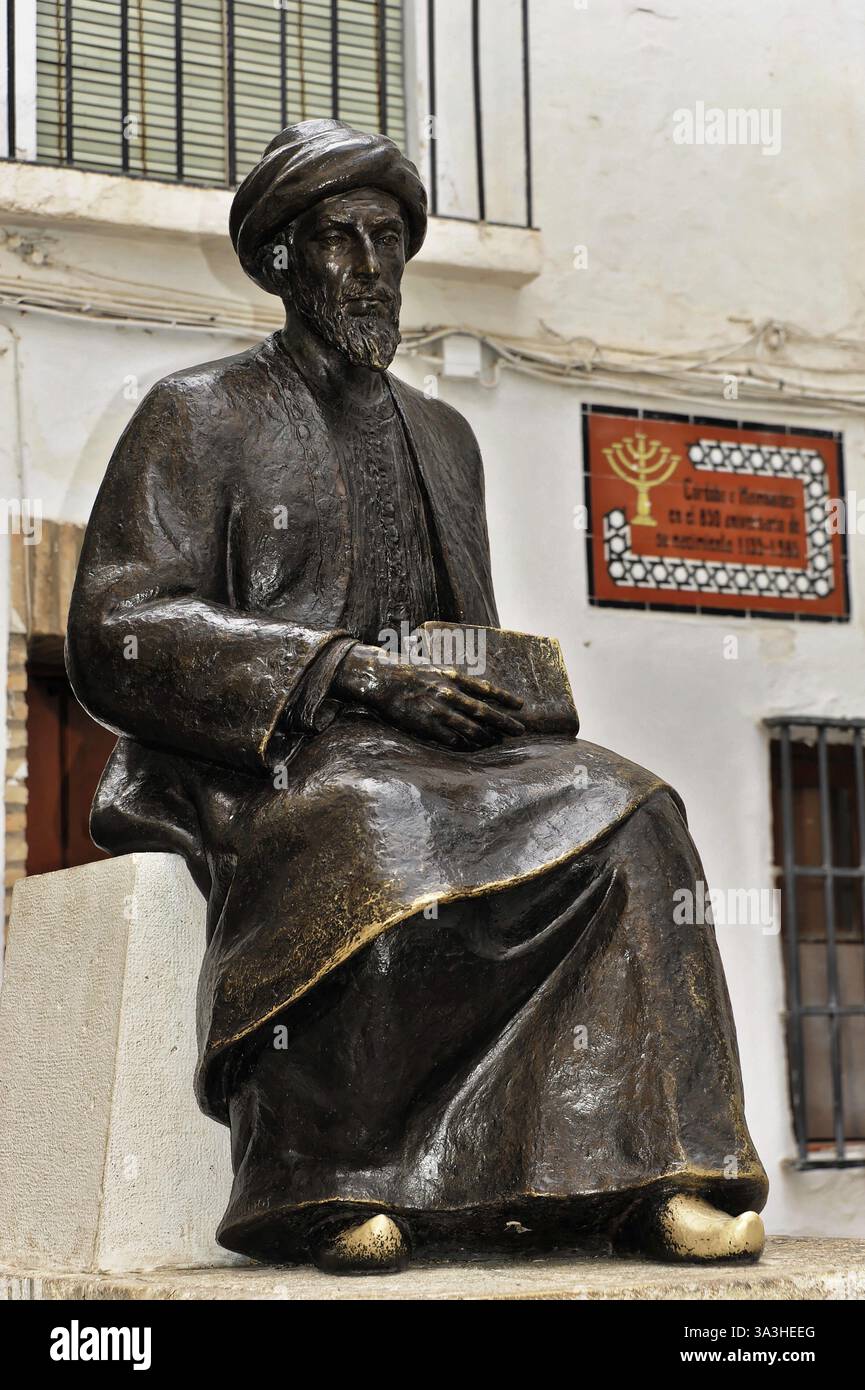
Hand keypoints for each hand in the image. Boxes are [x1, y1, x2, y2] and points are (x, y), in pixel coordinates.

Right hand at [331, 643, 524, 749]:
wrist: (383, 678)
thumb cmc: (408, 671)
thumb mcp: (435, 667)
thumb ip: (454, 678)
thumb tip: (472, 687)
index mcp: (453, 677)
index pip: (486, 689)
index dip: (505, 698)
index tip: (520, 706)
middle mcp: (450, 694)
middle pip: (484, 711)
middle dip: (504, 722)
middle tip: (520, 730)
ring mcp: (439, 711)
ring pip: (471, 728)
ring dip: (487, 736)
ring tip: (498, 741)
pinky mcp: (427, 725)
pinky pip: (452, 739)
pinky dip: (465, 744)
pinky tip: (474, 747)